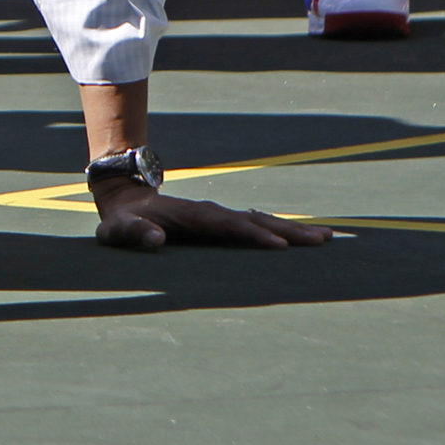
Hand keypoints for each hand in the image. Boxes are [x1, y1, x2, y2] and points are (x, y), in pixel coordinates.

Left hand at [92, 181, 336, 250]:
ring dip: (291, 229)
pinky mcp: (221, 223)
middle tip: (322, 240)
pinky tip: (301, 238)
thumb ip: (134, 232)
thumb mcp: (118, 229)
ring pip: (260, 221)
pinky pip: (255, 225)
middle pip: (254, 220)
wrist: (126, 199)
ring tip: (326, 237)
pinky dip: (278, 230)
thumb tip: (156, 239)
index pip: (228, 225)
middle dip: (287, 230)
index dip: (252, 235)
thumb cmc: (122, 220)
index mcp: (192, 215)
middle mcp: (211, 213)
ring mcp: (218, 216)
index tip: (278, 245)